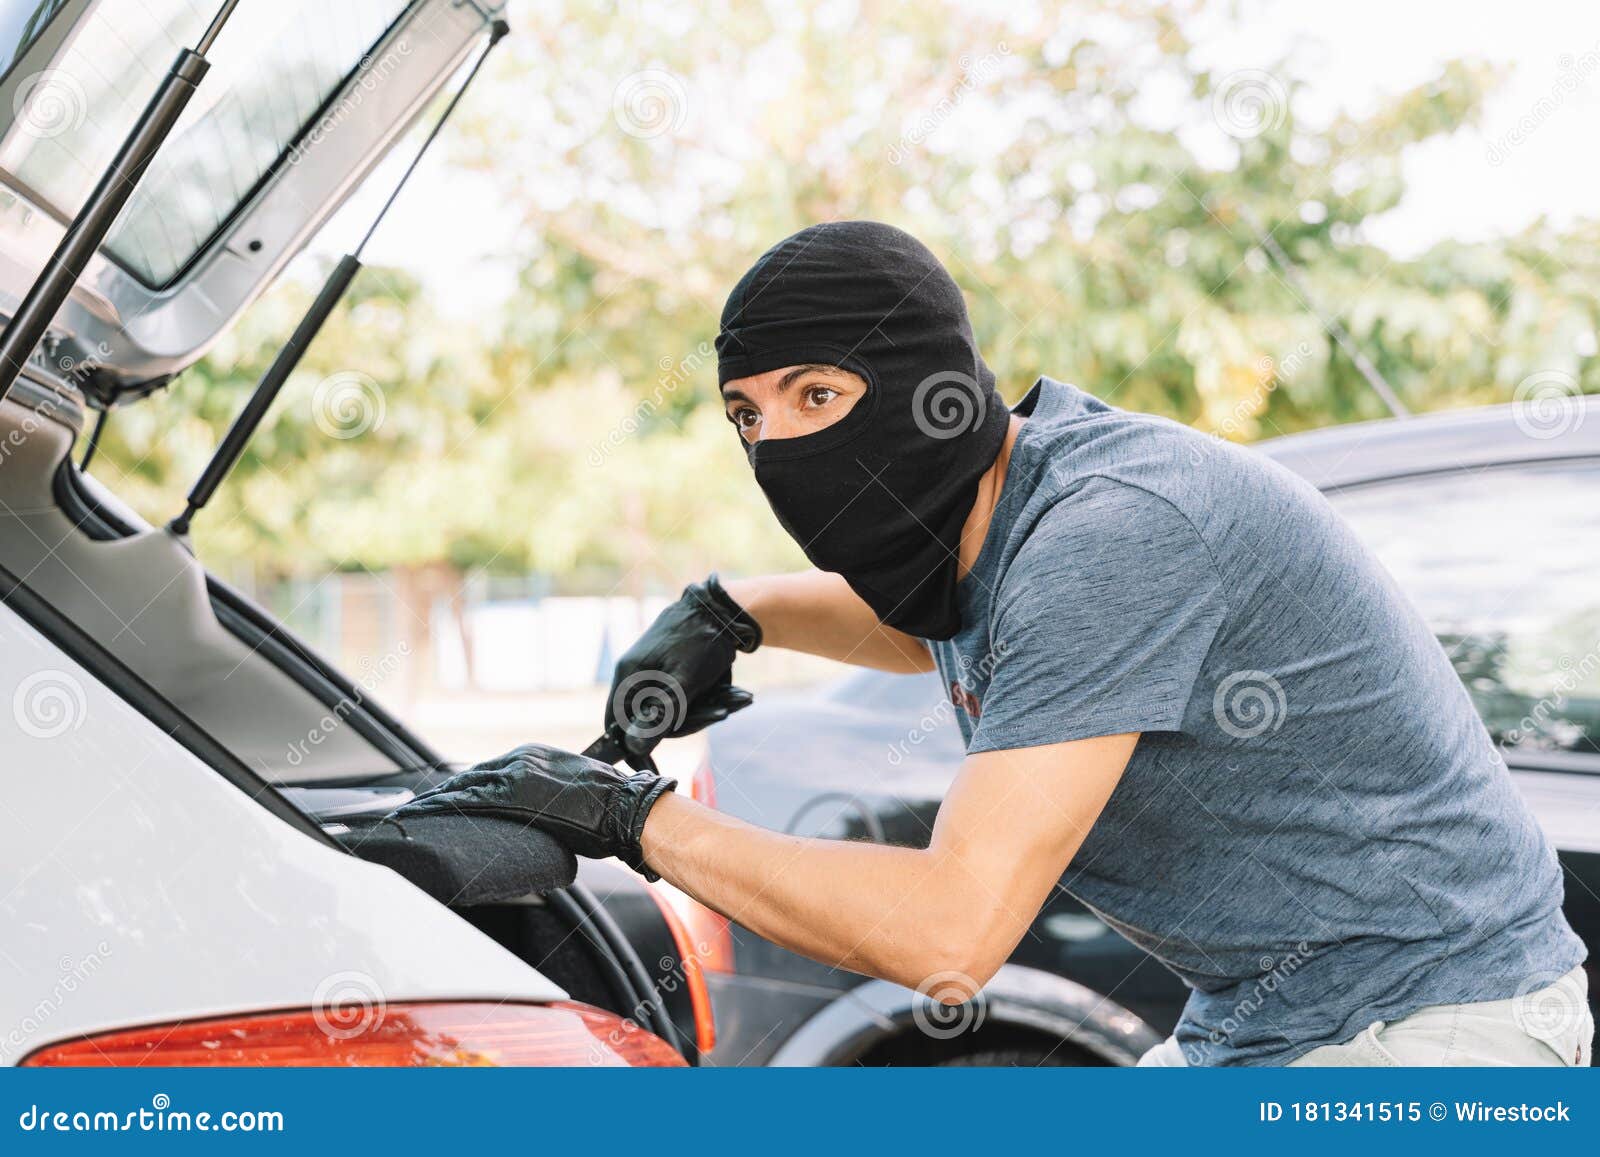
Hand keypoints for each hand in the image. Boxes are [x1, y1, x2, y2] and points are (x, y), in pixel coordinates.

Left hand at [390, 743, 676, 879]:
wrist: (624, 808)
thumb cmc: (609, 805)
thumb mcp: (575, 787)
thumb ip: (551, 792)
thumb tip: (546, 809)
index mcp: (535, 755)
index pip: (489, 770)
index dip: (464, 785)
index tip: (446, 796)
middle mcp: (521, 759)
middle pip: (471, 776)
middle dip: (445, 793)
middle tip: (420, 807)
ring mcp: (516, 775)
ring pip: (465, 786)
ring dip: (438, 801)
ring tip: (415, 813)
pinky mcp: (514, 795)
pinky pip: (471, 800)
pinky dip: (447, 807)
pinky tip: (430, 815)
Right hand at [604, 573, 760, 757]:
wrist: (726, 607)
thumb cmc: (702, 641)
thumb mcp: (684, 683)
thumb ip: (659, 716)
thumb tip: (634, 748)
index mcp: (630, 675)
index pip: (616, 722)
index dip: (630, 746)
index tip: (649, 767)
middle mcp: (637, 673)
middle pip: (651, 717)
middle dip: (691, 719)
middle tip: (723, 711)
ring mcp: (654, 669)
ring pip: (673, 707)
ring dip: (708, 708)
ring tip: (738, 697)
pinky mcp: (672, 667)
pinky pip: (686, 694)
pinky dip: (710, 697)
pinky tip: (735, 693)